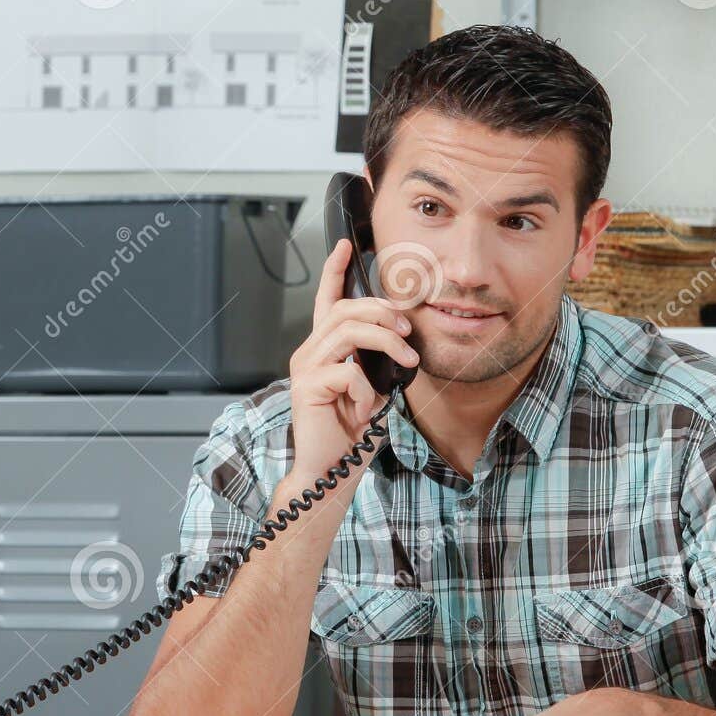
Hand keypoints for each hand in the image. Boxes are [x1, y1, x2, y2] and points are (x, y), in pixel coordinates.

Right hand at [287, 239, 419, 480]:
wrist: (331, 472)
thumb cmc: (350, 433)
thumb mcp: (371, 387)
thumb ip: (375, 360)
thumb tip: (399, 337)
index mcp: (323, 349)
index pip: (327, 300)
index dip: (335, 269)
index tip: (346, 244)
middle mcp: (309, 352)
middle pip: (347, 309)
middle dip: (384, 311)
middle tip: (409, 330)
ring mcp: (305, 369)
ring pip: (349, 330)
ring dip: (386, 341)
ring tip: (406, 358)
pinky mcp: (307, 388)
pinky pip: (348, 372)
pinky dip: (368, 389)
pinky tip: (368, 408)